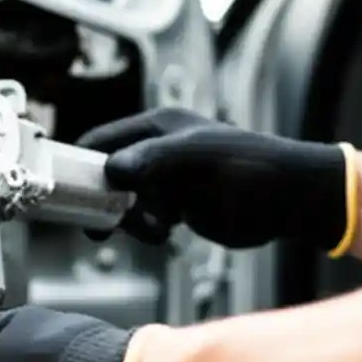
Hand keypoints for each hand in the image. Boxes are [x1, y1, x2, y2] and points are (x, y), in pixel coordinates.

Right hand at [78, 108, 347, 248]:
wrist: (292, 198)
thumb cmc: (251, 167)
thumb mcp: (196, 157)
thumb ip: (151, 159)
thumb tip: (110, 170)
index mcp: (158, 127)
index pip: (102, 140)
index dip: (82, 163)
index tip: (69, 191)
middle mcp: (157, 151)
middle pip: (108, 175)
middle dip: (106, 200)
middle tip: (100, 226)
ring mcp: (167, 180)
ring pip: (125, 201)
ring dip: (131, 220)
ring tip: (155, 230)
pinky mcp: (179, 206)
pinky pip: (146, 218)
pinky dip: (147, 229)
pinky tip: (166, 233)